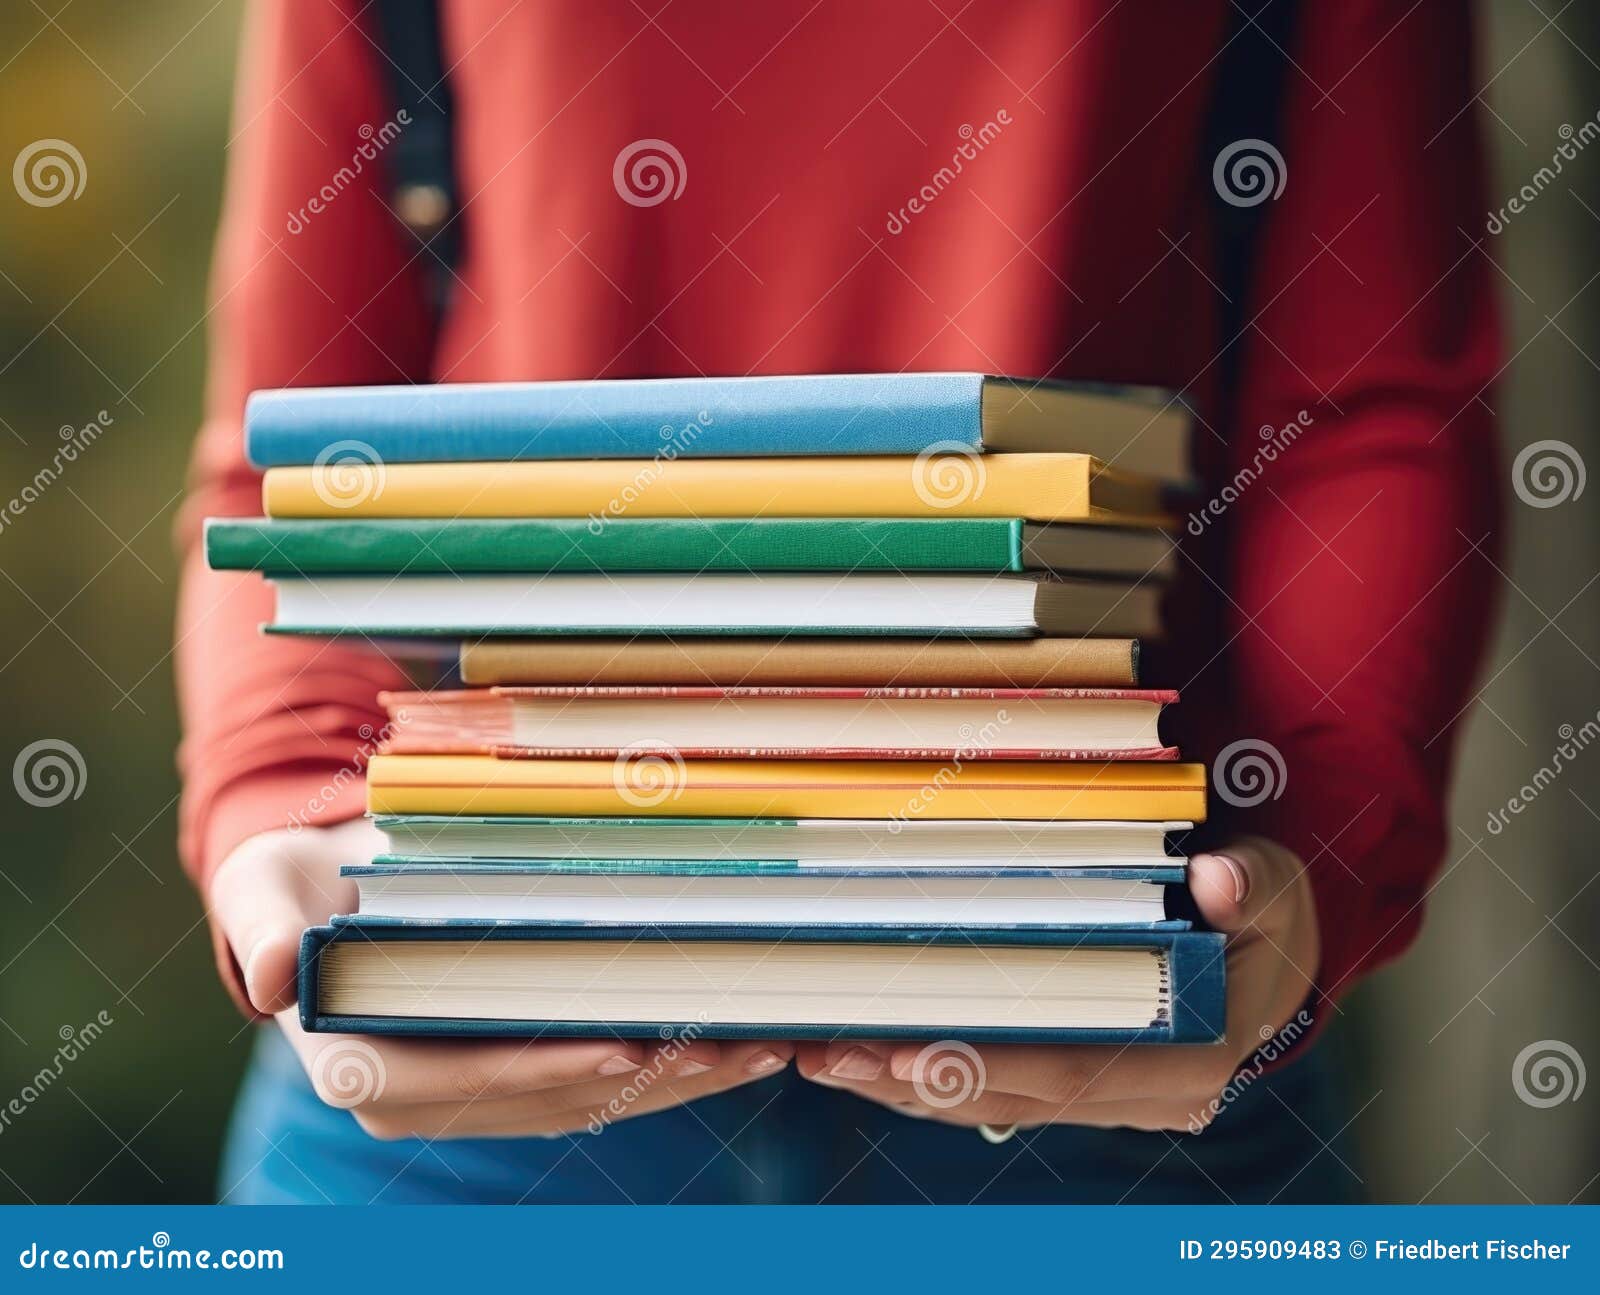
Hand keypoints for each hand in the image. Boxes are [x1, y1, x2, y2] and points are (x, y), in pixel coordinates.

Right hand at [209, 818, 791, 1139]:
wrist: (317, 895)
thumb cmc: (294, 885)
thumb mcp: (265, 889)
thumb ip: (263, 924)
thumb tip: (266, 973)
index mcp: (362, 1064)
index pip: (468, 1078)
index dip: (548, 1068)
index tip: (625, 1045)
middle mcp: (420, 1096)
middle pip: (550, 1097)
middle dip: (648, 1079)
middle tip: (736, 1043)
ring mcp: (471, 1093)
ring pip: (589, 1099)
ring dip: (678, 1081)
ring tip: (761, 1043)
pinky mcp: (510, 1076)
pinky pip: (594, 1080)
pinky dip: (664, 1068)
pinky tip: (727, 1043)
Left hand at [794, 837, 1318, 1132]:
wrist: (1279, 961)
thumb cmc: (1266, 918)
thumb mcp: (1273, 891)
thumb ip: (1248, 887)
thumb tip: (1217, 879)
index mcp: (1188, 1059)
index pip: (1071, 1072)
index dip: (985, 1066)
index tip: (905, 1049)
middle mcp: (1142, 1096)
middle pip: (1013, 1096)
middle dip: (914, 1079)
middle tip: (827, 1052)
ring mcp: (1108, 1098)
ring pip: (994, 1103)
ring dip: (905, 1085)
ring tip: (820, 1055)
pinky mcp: (1080, 1083)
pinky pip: (998, 1091)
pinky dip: (930, 1078)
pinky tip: (867, 1055)